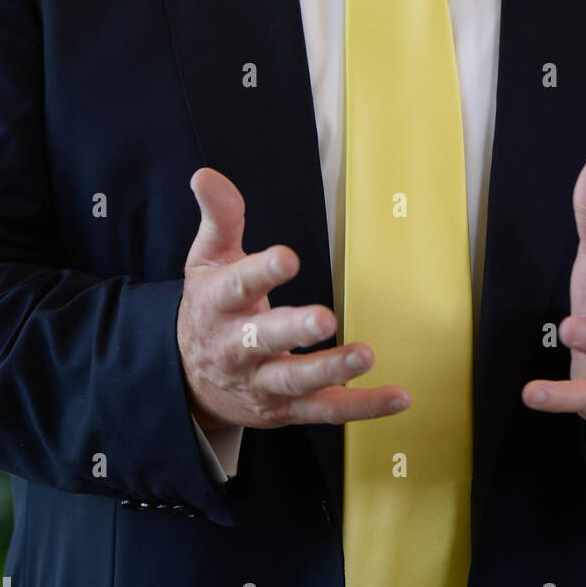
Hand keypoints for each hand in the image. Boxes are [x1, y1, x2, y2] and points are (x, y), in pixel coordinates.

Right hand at [176, 168, 410, 429]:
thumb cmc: (209, 306)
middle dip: (292, 330)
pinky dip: (363, 406)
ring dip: (330, 370)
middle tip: (325, 319)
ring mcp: (261, 382)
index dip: (261, 272)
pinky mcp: (285, 410)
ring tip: (365, 355)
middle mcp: (236, 348)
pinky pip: (326, 411)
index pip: (236, 286)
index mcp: (218, 304)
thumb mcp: (207, 259)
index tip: (288, 257)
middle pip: (262, 340)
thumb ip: (219, 217)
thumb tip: (206, 175)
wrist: (188, 377)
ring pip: (294, 381)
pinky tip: (398, 396)